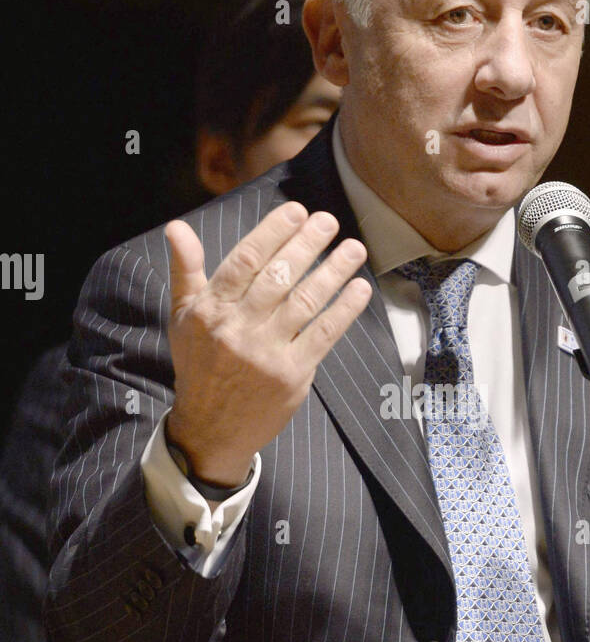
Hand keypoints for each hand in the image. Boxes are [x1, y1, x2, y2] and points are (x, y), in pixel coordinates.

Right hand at [164, 202, 370, 484]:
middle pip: (278, 276)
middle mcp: (237, 329)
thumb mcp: (182, 318)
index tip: (297, 212)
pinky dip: (344, 309)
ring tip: (353, 248)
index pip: (245, 260)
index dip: (273, 232)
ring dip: (333, 271)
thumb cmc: (200, 365)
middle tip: (329, 221)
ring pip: (304, 301)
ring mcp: (266, 353)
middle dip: (307, 244)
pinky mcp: (292, 375)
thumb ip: (186, 270)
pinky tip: (360, 288)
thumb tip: (177, 227)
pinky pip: (322, 333)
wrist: (211, 429)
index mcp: (210, 310)